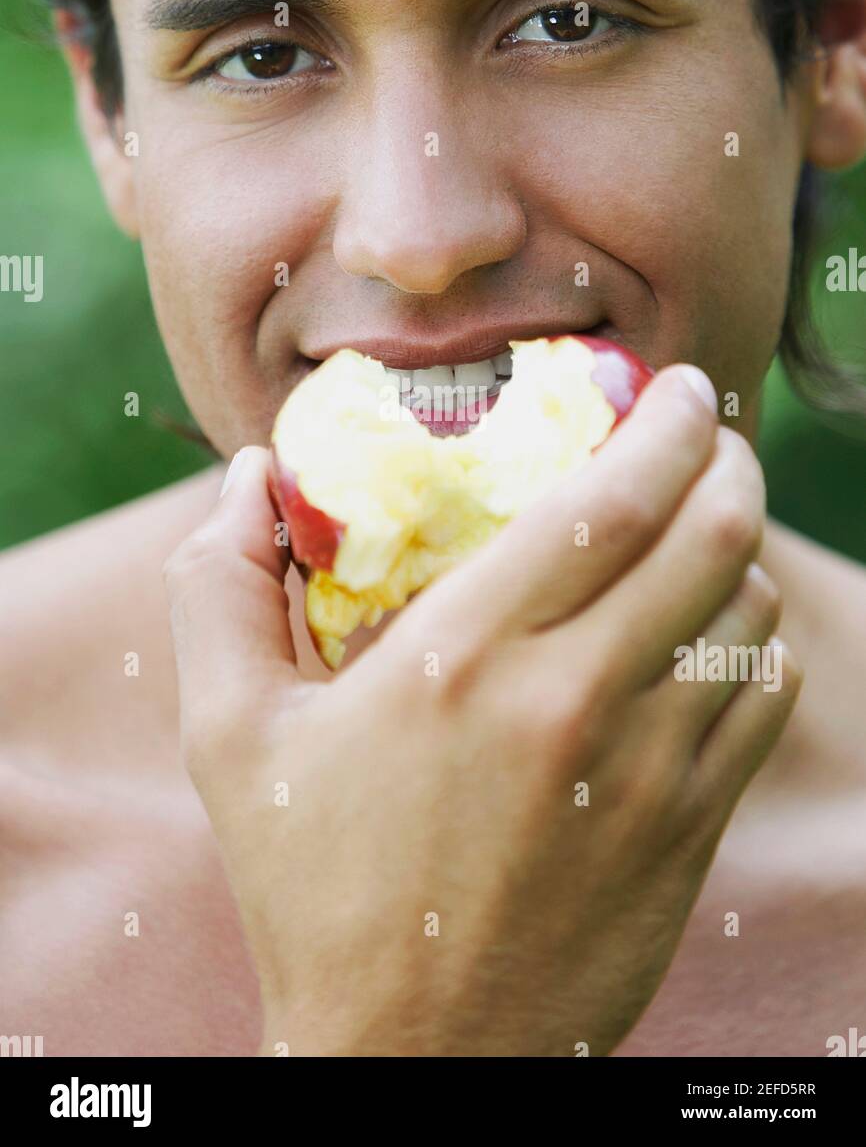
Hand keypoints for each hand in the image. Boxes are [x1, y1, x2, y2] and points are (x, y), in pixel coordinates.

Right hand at [163, 365, 801, 1056]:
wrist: (411, 1061)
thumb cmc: (314, 892)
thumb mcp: (229, 739)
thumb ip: (221, 587)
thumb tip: (249, 474)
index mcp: (461, 660)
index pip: (607, 502)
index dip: (666, 426)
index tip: (681, 387)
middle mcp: (572, 703)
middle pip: (709, 539)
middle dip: (730, 465)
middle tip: (713, 440)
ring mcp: (646, 774)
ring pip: (746, 617)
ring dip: (740, 555)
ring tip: (706, 536)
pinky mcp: (687, 834)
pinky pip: (760, 705)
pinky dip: (753, 651)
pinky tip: (714, 645)